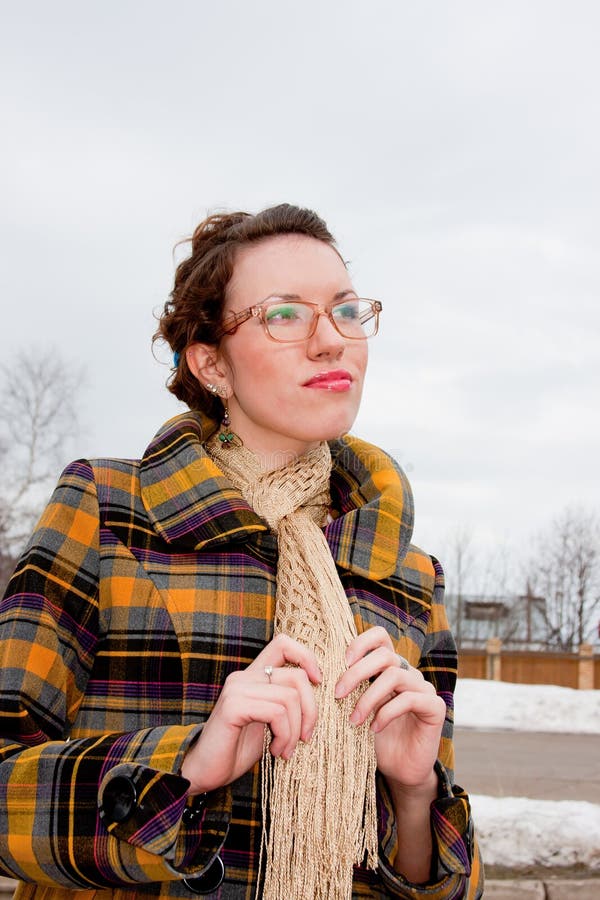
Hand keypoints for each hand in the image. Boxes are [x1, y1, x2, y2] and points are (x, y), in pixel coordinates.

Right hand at [181, 634, 320, 794]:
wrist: (204, 772)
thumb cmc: (238, 749)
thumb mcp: (269, 722)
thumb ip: (286, 702)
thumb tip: (319, 690)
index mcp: (253, 676)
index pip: (283, 643)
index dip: (306, 657)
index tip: (317, 682)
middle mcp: (244, 676)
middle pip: (297, 677)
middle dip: (310, 711)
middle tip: (304, 738)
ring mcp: (237, 689)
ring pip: (289, 698)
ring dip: (295, 731)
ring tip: (284, 749)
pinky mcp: (233, 706)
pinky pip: (276, 712)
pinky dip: (284, 735)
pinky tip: (275, 750)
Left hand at [334, 626, 446, 789]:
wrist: (399, 771)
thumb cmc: (374, 738)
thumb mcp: (356, 708)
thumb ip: (348, 688)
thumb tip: (320, 671)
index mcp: (390, 667)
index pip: (380, 637)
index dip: (361, 643)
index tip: (342, 663)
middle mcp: (409, 673)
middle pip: (384, 655)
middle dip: (356, 673)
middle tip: (338, 695)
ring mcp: (424, 689)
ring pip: (394, 675)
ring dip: (368, 697)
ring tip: (353, 719)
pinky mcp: (434, 707)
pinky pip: (408, 699)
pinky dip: (386, 713)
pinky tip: (374, 729)